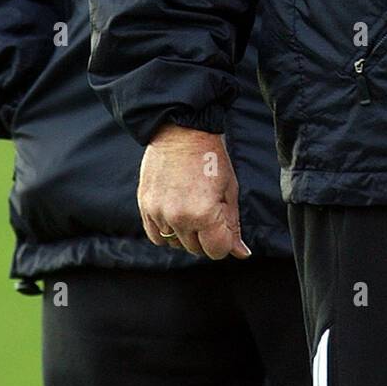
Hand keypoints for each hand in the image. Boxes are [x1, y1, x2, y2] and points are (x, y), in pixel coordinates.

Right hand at [138, 124, 251, 259]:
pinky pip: (156, 237)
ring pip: (176, 244)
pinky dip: (167, 231)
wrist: (181, 132)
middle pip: (196, 249)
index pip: (217, 251)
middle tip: (209, 209)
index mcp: (204, 214)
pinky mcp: (145, 207)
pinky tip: (176, 212)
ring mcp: (159, 213)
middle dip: (206, 236)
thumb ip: (233, 225)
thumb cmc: (210, 158)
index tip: (224, 226)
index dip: (225, 241)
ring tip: (191, 206)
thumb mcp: (229, 190)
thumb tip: (241, 253)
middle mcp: (179, 218)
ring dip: (186, 233)